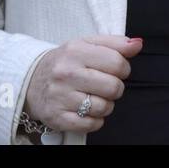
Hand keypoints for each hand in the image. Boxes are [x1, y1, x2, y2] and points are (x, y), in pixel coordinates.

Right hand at [24, 35, 141, 133]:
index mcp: (75, 50)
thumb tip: (137, 44)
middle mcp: (66, 73)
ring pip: (104, 107)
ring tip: (94, 97)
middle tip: (105, 85)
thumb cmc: (65, 62)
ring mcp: (60, 97)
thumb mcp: (86, 45)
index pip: (117, 62)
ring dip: (105, 104)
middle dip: (115, 88)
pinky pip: (92, 124)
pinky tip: (86, 109)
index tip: (116, 69)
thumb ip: (114, 43)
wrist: (31, 80)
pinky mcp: (58, 118)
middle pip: (113, 87)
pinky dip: (95, 119)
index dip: (123, 68)